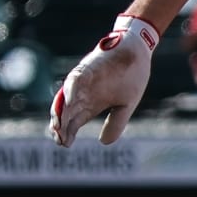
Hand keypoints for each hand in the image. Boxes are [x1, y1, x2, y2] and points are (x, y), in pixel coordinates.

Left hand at [48, 15, 157, 147]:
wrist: (138, 51)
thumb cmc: (132, 76)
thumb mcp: (127, 104)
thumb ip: (116, 123)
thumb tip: (104, 143)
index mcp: (92, 104)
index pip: (73, 122)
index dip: (68, 133)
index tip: (65, 144)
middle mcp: (83, 94)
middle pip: (65, 113)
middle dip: (61, 126)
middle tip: (59, 138)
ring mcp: (83, 81)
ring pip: (65, 98)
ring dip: (61, 111)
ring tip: (58, 125)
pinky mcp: (87, 68)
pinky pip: (75, 80)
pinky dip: (70, 91)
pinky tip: (69, 103)